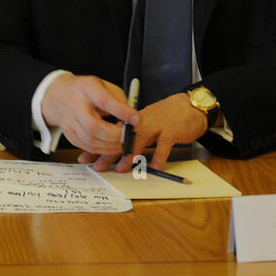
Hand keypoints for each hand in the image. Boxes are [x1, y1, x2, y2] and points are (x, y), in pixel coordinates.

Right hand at [41, 74, 139, 155]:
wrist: (57, 95)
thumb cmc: (86, 90)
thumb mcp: (103, 85)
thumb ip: (119, 99)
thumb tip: (133, 118)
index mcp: (86, 88)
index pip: (105, 101)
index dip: (122, 112)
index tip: (137, 120)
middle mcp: (75, 105)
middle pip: (93, 126)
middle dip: (114, 135)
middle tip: (128, 136)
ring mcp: (70, 122)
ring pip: (89, 140)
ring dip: (109, 146)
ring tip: (122, 144)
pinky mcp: (69, 134)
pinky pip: (86, 146)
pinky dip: (101, 149)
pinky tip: (110, 147)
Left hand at [77, 91, 207, 171]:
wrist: (191, 106)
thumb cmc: (168, 118)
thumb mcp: (148, 125)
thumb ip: (134, 137)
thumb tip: (118, 154)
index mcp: (135, 122)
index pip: (112, 135)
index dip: (98, 147)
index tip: (85, 158)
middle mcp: (143, 123)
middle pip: (122, 139)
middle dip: (108, 154)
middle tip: (97, 167)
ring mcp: (157, 126)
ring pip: (140, 140)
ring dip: (129, 155)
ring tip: (121, 168)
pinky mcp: (172, 130)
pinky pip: (164, 145)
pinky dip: (159, 157)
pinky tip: (154, 167)